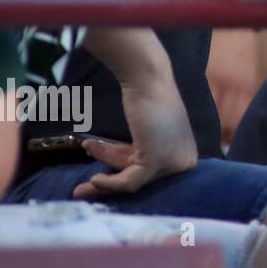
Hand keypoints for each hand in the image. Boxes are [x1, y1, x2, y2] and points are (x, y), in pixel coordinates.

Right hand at [72, 66, 196, 199]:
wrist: (148, 80)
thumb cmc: (149, 100)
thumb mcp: (149, 133)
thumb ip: (141, 152)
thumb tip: (125, 172)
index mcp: (187, 155)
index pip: (151, 172)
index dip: (123, 169)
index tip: (99, 172)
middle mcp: (186, 162)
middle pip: (141, 179)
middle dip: (110, 180)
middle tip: (85, 187)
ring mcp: (174, 164)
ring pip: (133, 183)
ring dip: (104, 183)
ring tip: (80, 186)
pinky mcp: (156, 162)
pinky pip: (128, 182)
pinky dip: (109, 183)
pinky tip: (94, 179)